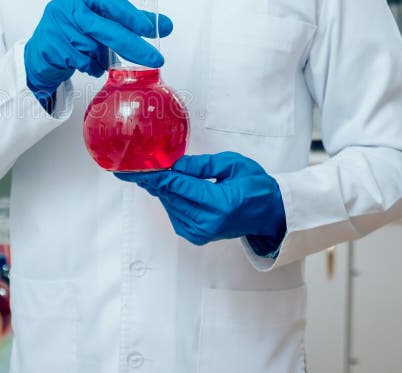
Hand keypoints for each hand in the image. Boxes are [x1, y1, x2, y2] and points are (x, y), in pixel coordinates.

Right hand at [24, 0, 172, 98]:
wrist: (41, 51)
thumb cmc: (75, 31)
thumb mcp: (102, 20)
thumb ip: (132, 21)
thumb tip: (166, 25)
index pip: (110, 1)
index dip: (131, 15)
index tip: (150, 28)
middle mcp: (67, 6)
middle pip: (104, 27)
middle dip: (131, 45)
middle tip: (154, 59)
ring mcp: (57, 27)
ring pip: (93, 48)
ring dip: (103, 57)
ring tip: (101, 58)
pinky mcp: (51, 48)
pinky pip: (81, 61)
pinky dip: (91, 66)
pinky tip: (89, 64)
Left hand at [115, 152, 286, 255]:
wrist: (269, 214)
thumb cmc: (256, 187)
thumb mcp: (233, 165)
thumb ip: (202, 165)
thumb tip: (174, 165)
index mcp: (219, 204)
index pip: (178, 186)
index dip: (154, 175)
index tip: (133, 169)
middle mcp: (207, 222)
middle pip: (169, 196)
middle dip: (151, 180)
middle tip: (132, 165)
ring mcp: (200, 232)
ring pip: (169, 204)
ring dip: (160, 188)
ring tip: (152, 172)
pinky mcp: (195, 236)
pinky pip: (174, 212)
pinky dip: (169, 198)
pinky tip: (169, 186)